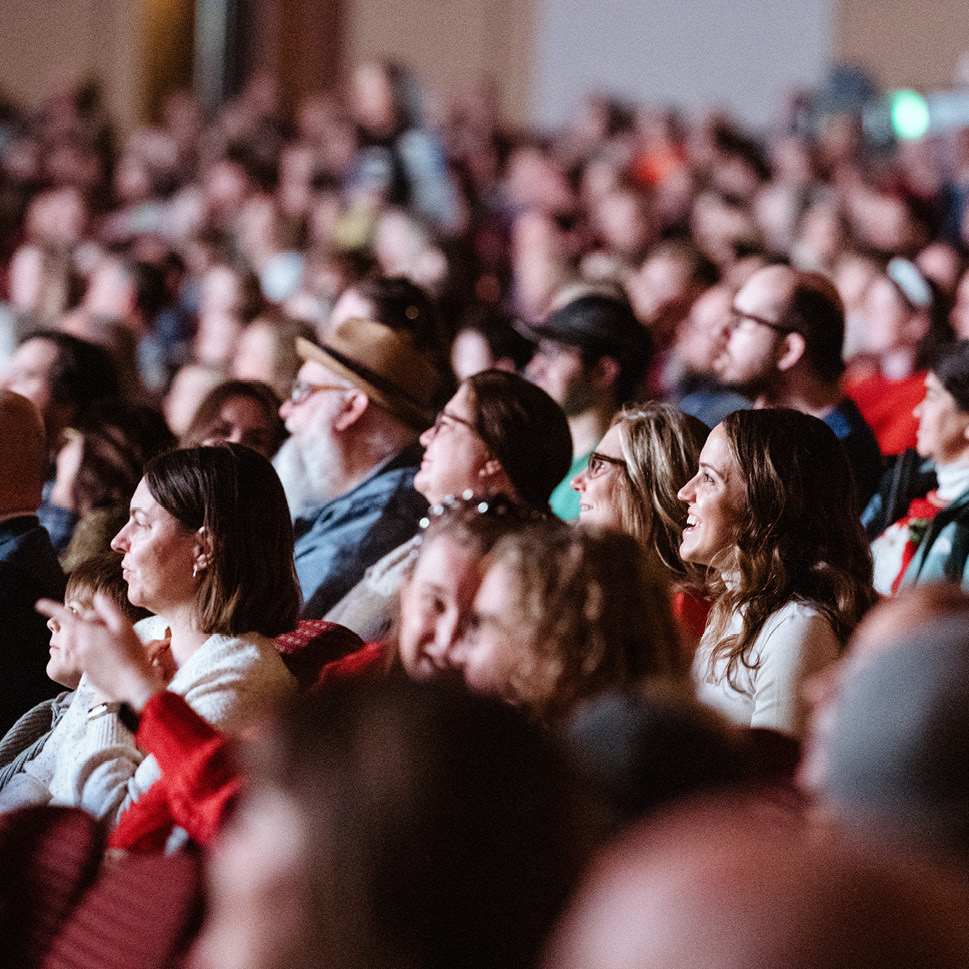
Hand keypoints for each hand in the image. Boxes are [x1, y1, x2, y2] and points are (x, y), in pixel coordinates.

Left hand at [36, 594, 166, 712]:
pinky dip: (94, 649)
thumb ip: (109, 609)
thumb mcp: (124, 626)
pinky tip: (112, 655)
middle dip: (90, 623)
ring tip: (114, 642)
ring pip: (81, 640)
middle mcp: (79, 646)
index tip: (39, 604)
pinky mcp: (85, 669)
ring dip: (91, 636)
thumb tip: (97, 597)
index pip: (66, 617)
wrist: (131, 685)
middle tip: (112, 627)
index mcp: (87, 633)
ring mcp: (81, 659)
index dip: (52, 609)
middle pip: (78, 627)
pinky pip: (85, 652)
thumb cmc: (131, 655)